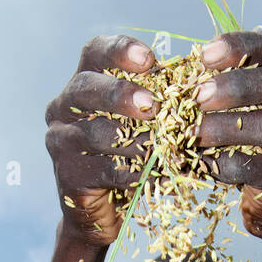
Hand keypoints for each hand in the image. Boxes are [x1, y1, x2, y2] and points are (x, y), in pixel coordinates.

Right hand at [45, 35, 159, 246]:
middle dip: (120, 94)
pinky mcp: (68, 175)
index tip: (150, 59)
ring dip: (134, 139)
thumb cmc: (131, 155)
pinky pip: (105, 170)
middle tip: (151, 104)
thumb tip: (201, 87)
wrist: (104, 210)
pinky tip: (159, 173)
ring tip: (164, 145)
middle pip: (86, 88)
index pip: (95, 52)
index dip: (120, 51)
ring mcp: (60, 141)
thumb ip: (160, 101)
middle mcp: (63, 107)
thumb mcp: (144, 123)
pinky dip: (136, 172)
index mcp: (84, 82)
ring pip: (96, 133)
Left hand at [193, 31, 261, 239]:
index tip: (205, 53)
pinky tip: (199, 160)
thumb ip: (233, 82)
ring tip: (192, 130)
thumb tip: (194, 59)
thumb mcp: (250, 107)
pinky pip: (253, 167)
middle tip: (199, 94)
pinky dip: (222, 162)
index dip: (242, 47)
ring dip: (225, 126)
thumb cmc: (254, 145)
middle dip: (237, 86)